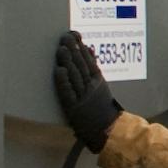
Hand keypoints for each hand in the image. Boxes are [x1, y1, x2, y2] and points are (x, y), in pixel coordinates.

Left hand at [52, 32, 121, 151]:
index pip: (88, 60)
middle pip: (80, 65)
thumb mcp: (101, 86)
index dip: (80, 47)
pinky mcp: (73, 107)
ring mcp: (82, 96)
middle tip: (65, 36)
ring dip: (68, 61)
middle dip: (72, 49)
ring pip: (75, 75)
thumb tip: (89, 50)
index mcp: (98, 81)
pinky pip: (68, 92)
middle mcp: (91, 87)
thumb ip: (94, 68)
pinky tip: (59, 70)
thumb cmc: (102, 109)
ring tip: (61, 48)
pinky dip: (63, 81)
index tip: (74, 35)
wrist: (108, 131)